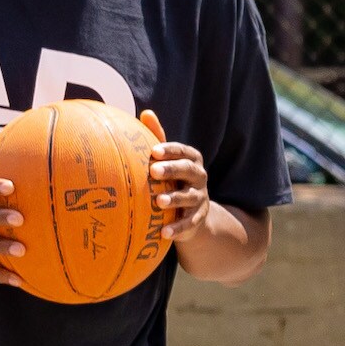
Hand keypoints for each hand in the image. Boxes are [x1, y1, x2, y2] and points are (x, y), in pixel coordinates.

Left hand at [141, 110, 210, 241]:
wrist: (191, 211)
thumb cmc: (171, 179)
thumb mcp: (166, 159)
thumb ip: (157, 137)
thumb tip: (146, 112)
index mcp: (191, 160)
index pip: (184, 151)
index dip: (171, 150)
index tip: (153, 150)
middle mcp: (199, 177)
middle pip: (189, 170)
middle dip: (173, 169)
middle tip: (154, 170)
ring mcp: (201, 198)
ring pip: (190, 197)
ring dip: (175, 199)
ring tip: (159, 202)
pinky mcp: (198, 218)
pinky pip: (189, 223)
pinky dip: (177, 228)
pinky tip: (164, 233)